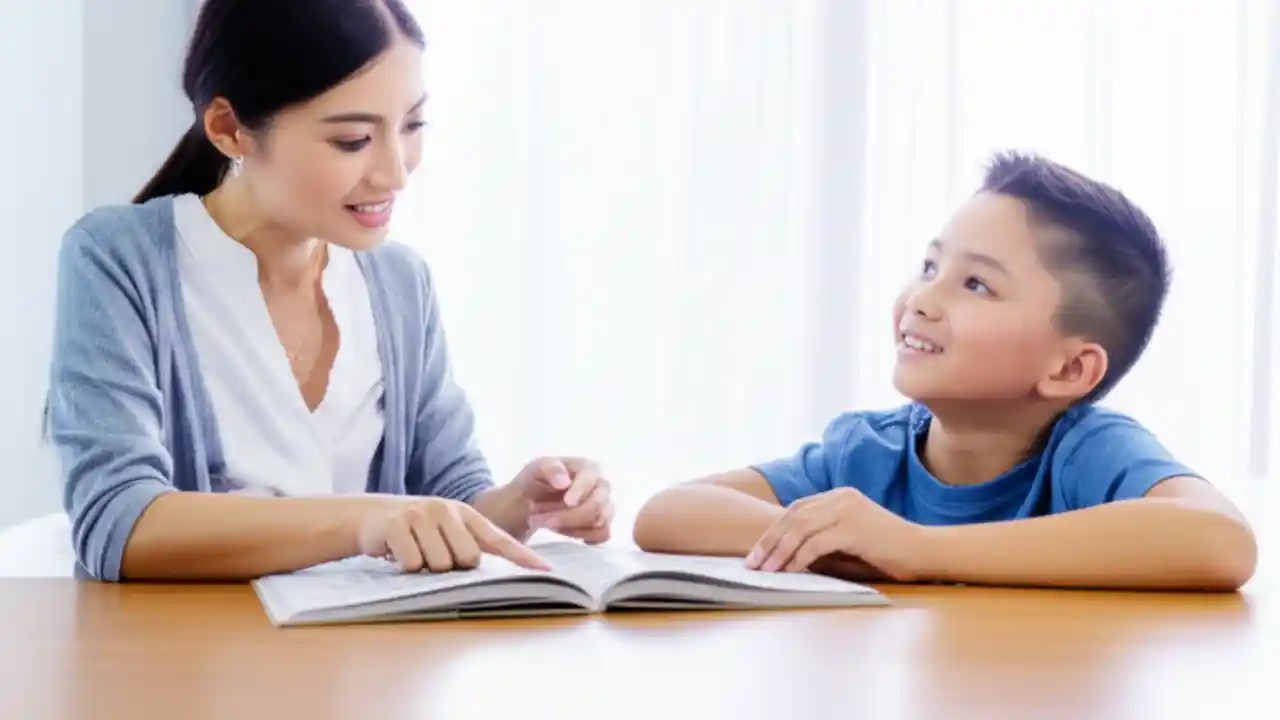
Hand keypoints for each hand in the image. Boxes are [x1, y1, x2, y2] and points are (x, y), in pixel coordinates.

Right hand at [357, 498, 550, 571]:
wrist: (374, 516)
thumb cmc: (420, 530)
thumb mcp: (450, 531)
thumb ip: (474, 546)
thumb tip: (507, 571)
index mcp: (467, 514)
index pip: (500, 539)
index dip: (523, 556)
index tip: (547, 570)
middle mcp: (447, 510)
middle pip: (468, 559)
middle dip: (454, 567)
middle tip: (435, 555)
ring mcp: (422, 515)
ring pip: (440, 564)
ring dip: (427, 568)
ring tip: (417, 552)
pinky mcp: (398, 525)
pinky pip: (413, 563)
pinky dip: (406, 567)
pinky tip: (400, 553)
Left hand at [512, 457, 614, 543]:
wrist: (532, 501)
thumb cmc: (537, 481)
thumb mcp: (535, 469)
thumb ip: (549, 468)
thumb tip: (564, 482)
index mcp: (588, 468)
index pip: (592, 478)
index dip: (581, 490)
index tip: (567, 502)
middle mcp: (601, 485)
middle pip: (597, 505)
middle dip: (569, 516)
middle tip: (542, 520)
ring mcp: (604, 506)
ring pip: (600, 521)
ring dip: (572, 527)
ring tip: (547, 523)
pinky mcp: (602, 525)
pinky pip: (602, 534)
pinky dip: (583, 536)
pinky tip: (564, 532)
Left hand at [744, 487, 929, 581]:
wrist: (924, 551)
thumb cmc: (889, 551)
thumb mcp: (850, 540)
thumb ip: (822, 541)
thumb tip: (788, 558)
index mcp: (838, 496)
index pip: (796, 510)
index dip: (774, 531)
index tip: (758, 553)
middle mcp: (840, 497)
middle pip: (793, 517)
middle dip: (769, 542)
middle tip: (752, 564)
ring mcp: (847, 510)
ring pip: (800, 529)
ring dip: (779, 552)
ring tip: (765, 571)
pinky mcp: (854, 528)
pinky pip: (816, 543)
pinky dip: (799, 559)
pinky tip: (790, 572)